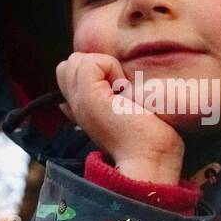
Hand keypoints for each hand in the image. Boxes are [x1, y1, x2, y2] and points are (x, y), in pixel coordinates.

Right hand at [55, 51, 183, 179]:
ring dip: (105, 67)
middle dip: (98, 66)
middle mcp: (75, 106)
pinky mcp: (87, 97)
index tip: (119, 95)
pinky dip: (110, 67)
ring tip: (122, 92)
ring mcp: (78, 102)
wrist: (150, 160)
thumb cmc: (149, 139)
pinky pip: (90, 62)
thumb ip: (113, 96)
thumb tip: (107, 87)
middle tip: (121, 91)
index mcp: (82, 110)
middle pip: (71, 63)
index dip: (97, 72)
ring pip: (78, 60)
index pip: (71, 73)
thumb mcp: (127, 111)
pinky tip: (123, 91)